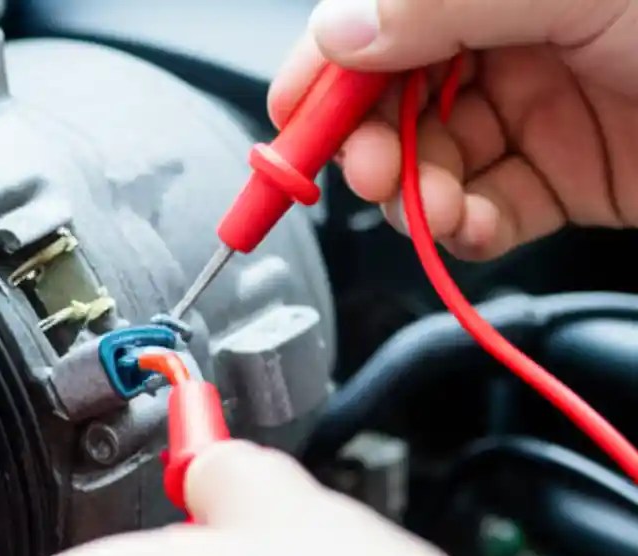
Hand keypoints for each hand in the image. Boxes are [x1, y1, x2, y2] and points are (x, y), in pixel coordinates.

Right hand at [271, 0, 637, 260]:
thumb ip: (441, 7)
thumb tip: (340, 34)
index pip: (378, 27)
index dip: (325, 73)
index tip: (290, 117)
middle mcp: (507, 47)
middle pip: (392, 103)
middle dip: (365, 145)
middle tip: (364, 172)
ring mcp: (534, 115)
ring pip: (431, 165)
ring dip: (412, 197)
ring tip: (429, 208)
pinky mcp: (567, 179)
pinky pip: (489, 213)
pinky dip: (465, 231)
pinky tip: (468, 227)